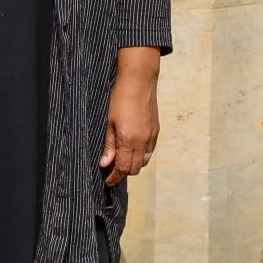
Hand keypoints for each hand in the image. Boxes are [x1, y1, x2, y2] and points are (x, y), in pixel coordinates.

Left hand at [100, 49, 160, 186]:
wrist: (139, 82)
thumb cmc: (120, 99)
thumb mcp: (109, 123)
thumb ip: (109, 146)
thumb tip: (105, 164)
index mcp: (129, 141)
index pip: (123, 169)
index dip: (114, 177)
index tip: (107, 180)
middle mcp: (143, 142)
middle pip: (134, 169)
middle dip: (123, 172)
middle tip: (111, 167)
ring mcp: (152, 137)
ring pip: (143, 161)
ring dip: (133, 163)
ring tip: (121, 157)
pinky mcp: (156, 131)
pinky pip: (149, 151)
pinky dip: (140, 154)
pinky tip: (132, 147)